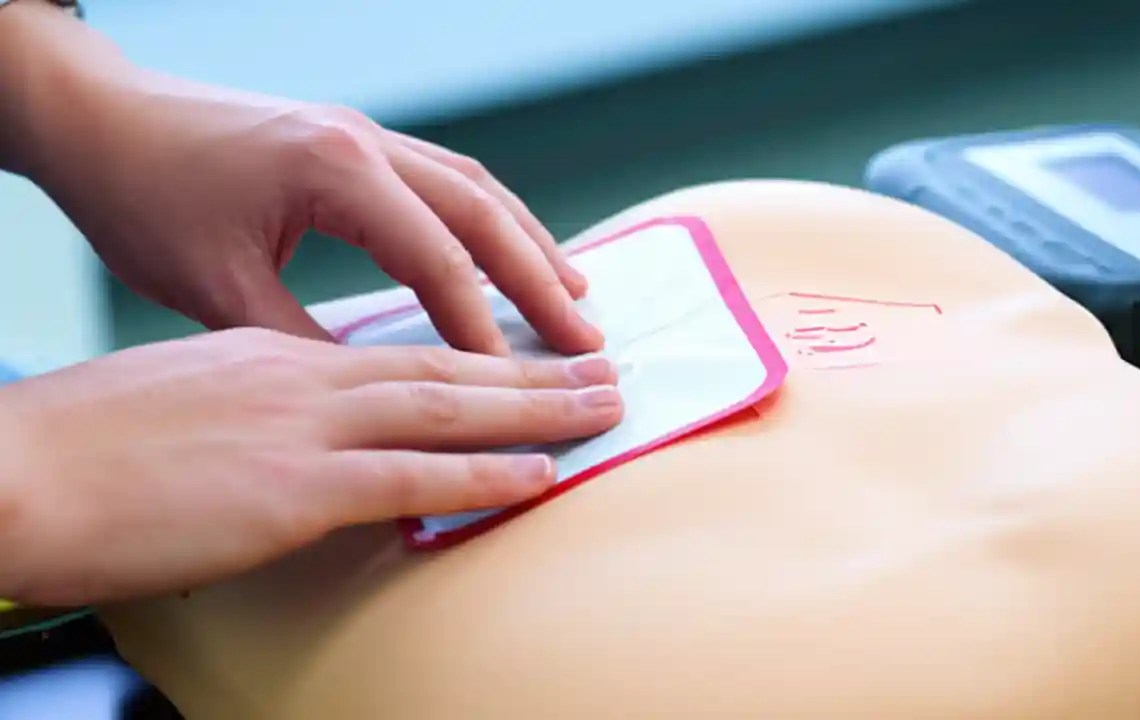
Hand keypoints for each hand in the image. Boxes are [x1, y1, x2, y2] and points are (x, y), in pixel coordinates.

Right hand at [0, 328, 621, 605]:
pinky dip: (484, 474)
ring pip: (446, 409)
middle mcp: (301, 376)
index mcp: (273, 353)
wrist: (15, 471)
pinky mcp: (294, 489)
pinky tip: (538, 475)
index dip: (473, 357)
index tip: (527, 362)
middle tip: (603, 372)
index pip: (397, 351)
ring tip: (603, 410)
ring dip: (536, 412)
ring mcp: (302, 428)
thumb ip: (260, 412)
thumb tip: (303, 439)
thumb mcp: (188, 405)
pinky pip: (413, 476)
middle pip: (444, 368)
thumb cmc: (85, 449)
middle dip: (533, 372)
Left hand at [1, 2, 599, 355]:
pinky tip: (507, 252)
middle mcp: (365, 142)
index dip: (481, 328)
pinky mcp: (355, 142)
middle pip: (482, 213)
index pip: (437, 260)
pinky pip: (447, 180)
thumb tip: (367, 392)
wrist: (102, 118)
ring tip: (574, 296)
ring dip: (528, 243)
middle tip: (590, 342)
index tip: (517, 385)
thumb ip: (301, 341)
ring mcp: (365, 135)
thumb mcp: (214, 288)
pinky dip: (488, 222)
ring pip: (476, 189)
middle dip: (539, 280)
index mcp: (335, 171)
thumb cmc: (145, 197)